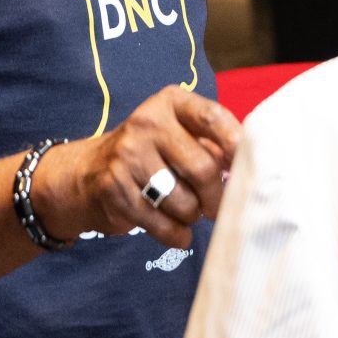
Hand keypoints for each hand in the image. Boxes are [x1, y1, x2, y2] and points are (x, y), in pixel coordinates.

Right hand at [36, 85, 239, 248]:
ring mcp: (127, 156)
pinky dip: (176, 234)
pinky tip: (177, 231)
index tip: (248, 167)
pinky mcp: (114, 189)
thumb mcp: (178, 134)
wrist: (88, 173)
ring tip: (187, 211)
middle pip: (202, 169)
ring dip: (193, 216)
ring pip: (183, 202)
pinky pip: (162, 224)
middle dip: (216, 197)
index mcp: (170, 102)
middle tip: (216, 207)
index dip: (236, 145)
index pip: (213, 118)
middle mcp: (147, 123)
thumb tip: (249, 171)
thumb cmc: (151, 154)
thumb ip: (212, 145)